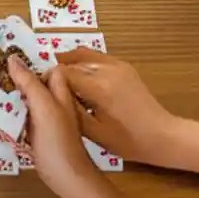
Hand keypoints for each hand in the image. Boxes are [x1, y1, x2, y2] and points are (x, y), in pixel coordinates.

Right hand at [7, 55, 97, 192]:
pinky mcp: (42, 135)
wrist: (69, 179)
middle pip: (37, 83)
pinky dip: (13, 117)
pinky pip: (25, 119)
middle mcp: (57, 103)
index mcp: (62, 91)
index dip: (31, 63)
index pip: (47, 68)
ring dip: (13, 98)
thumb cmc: (59, 142)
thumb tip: (13, 59)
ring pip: (29, 101)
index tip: (6, 61)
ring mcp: (50, 120)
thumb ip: (30, 83)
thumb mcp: (44, 108)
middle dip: (17, 80)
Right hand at [54, 50, 185, 167]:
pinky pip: (96, 57)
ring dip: (68, 64)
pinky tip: (76, 75)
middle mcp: (107, 70)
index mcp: (99, 88)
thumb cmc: (128, 141)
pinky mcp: (124, 67)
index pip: (62, 73)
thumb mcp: (94, 132)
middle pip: (71, 62)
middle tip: (43, 86)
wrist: (162, 136)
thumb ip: (71, 111)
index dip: (46, 79)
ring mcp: (118, 66)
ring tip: (55, 78)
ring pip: (83, 56)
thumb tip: (51, 97)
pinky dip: (82, 61)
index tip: (37, 90)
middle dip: (55, 71)